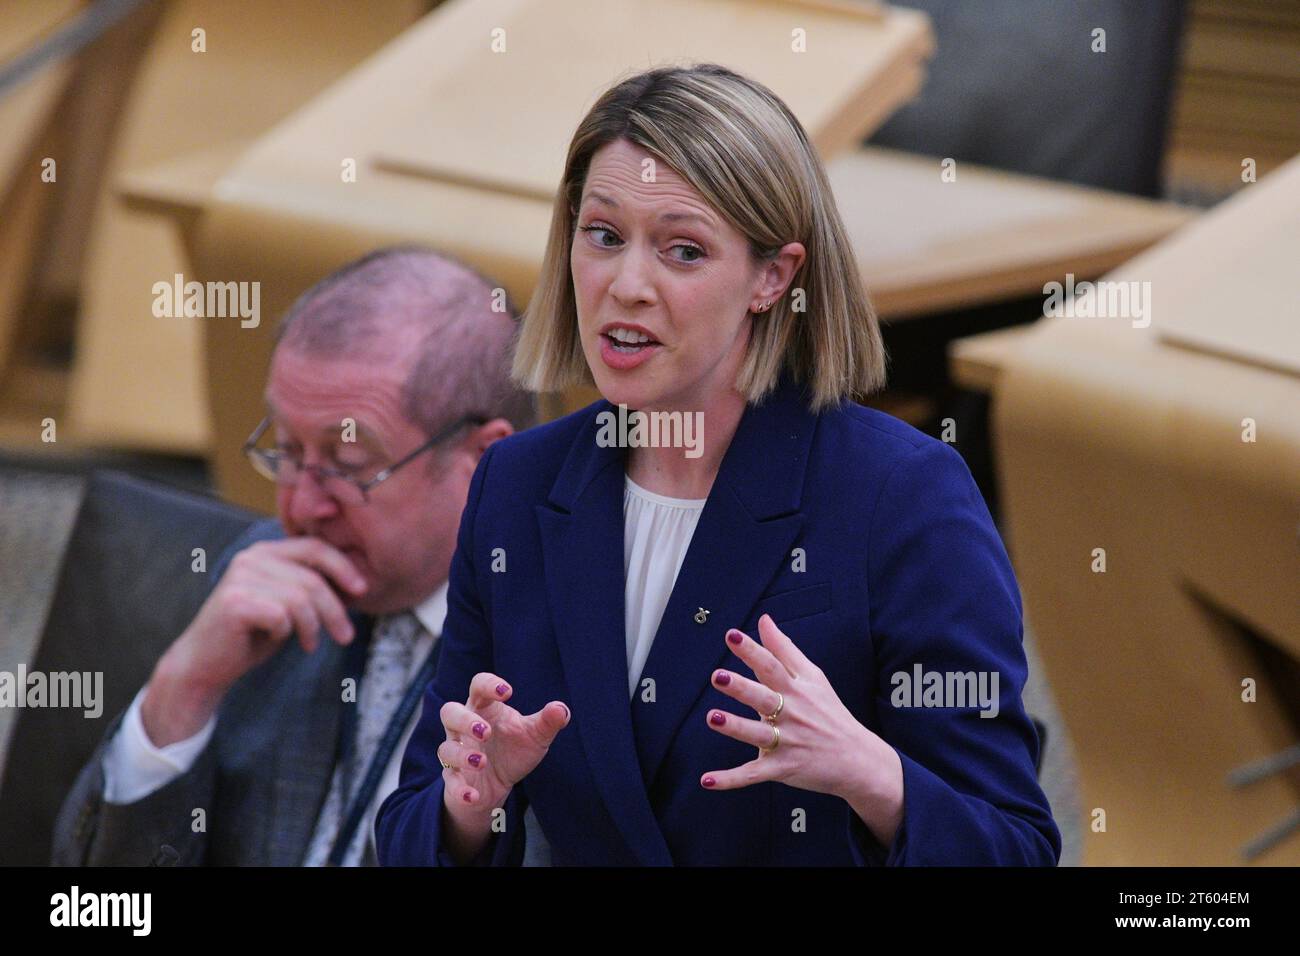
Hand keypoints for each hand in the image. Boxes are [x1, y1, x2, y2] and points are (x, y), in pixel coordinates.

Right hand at [143, 537, 366, 745]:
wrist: (206, 664)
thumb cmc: (253, 634)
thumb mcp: (289, 605)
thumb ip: (313, 588)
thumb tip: (359, 584)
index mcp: (265, 551)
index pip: (315, 547)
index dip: (343, 567)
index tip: (362, 590)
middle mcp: (251, 558)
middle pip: (312, 578)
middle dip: (335, 610)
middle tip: (345, 636)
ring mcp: (240, 577)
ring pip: (301, 599)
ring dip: (313, 627)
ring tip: (310, 643)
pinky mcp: (234, 602)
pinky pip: (282, 616)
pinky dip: (289, 632)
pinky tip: (279, 640)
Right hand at [437, 672, 569, 816]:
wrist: (499, 785)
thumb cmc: (514, 749)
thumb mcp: (535, 736)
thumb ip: (547, 722)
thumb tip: (561, 710)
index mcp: (483, 708)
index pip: (478, 685)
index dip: (488, 684)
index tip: (507, 692)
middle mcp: (464, 727)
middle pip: (449, 712)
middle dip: (465, 720)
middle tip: (485, 731)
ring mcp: (456, 752)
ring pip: (446, 748)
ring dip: (461, 755)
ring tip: (482, 762)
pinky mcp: (454, 779)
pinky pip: (450, 783)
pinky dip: (459, 790)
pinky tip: (474, 796)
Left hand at [700, 613, 903, 845]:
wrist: (856, 759)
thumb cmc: (829, 713)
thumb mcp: (813, 677)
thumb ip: (784, 649)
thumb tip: (764, 619)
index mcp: (796, 690)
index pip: (772, 666)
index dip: (752, 651)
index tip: (732, 636)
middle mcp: (791, 714)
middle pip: (764, 697)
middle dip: (741, 687)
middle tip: (717, 676)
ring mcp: (786, 743)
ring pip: (757, 734)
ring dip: (735, 727)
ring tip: (712, 718)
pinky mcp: (782, 768)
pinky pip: (753, 774)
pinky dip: (730, 779)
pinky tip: (707, 780)